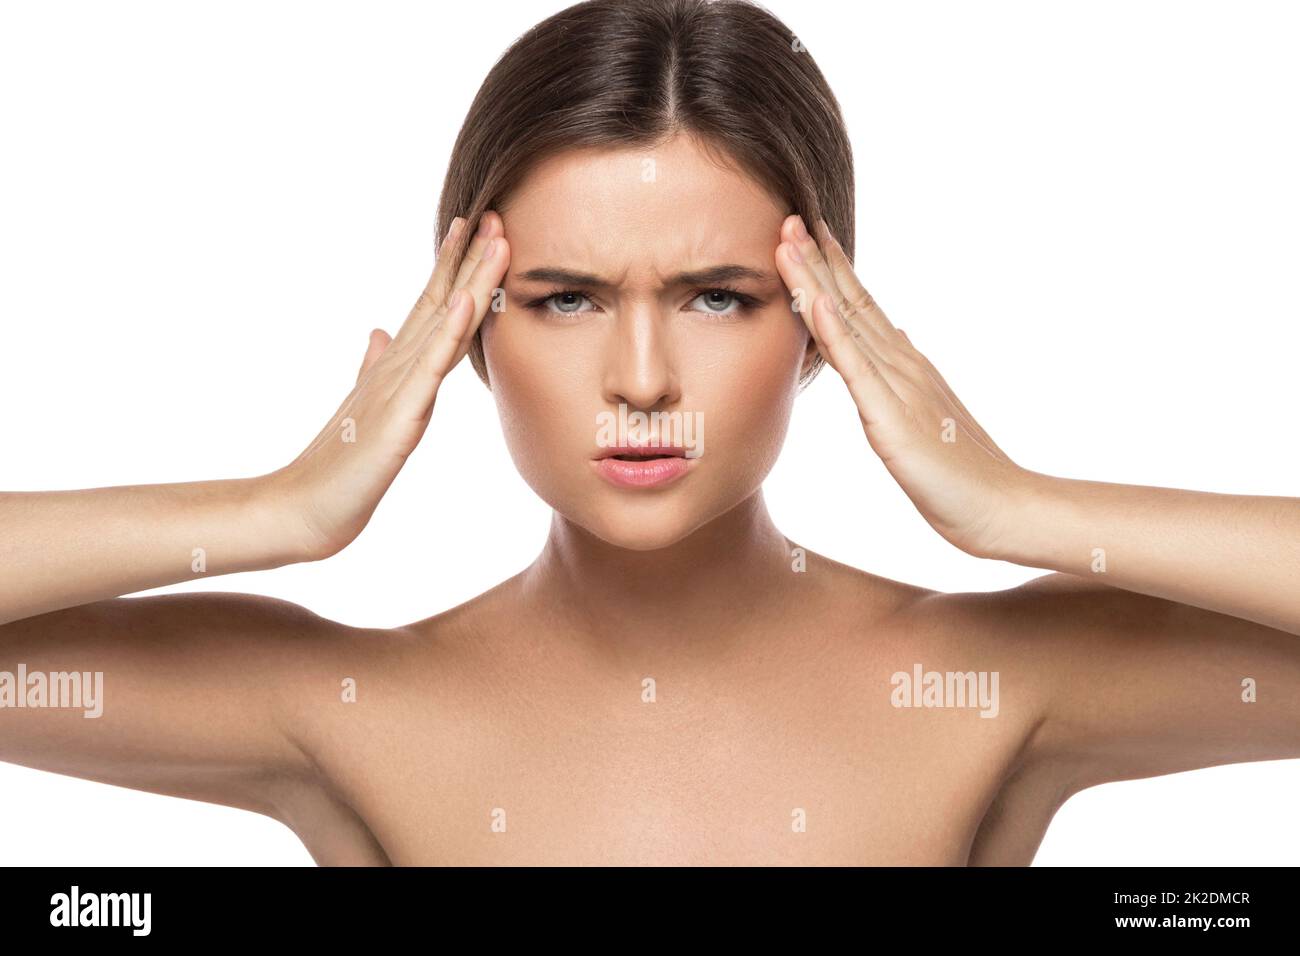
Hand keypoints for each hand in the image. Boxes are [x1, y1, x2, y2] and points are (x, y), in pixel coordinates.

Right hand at [269, 211, 510, 559]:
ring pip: (440, 322)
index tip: (479, 226)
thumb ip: (374, 368)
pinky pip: (428, 367)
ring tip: (490, 236)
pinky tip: (464, 300)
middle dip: (468, 257)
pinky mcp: (398, 415)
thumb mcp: (367, 410)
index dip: (455, 266)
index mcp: (395, 368)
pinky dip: (447, 332)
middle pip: (439, 301)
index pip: (431, 306)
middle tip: (494, 211)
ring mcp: (397, 387)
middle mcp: (396, 367)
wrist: (304, 509)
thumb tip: (380, 331)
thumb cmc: (338, 468)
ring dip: (468, 277)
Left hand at [774, 214, 1030, 557]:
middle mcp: (901, 364)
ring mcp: (897, 385)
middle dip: (816, 259)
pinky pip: (856, 367)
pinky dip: (832, 330)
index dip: (831, 270)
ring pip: (847, 321)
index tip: (806, 233)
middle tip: (789, 215)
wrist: (1002, 507)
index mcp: (904, 366)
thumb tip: (896, 336)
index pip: (860, 308)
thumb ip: (907, 376)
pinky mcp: (891, 416)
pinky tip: (813, 300)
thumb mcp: (926, 415)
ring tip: (789, 239)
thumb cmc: (964, 473)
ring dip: (815, 279)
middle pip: (850, 301)